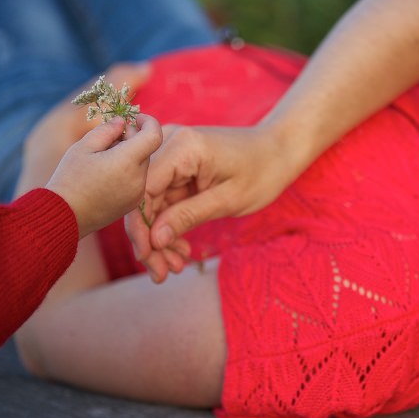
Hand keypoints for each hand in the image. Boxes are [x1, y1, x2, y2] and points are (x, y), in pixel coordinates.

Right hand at [16, 62, 150, 196]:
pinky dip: (128, 170)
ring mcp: (138, 192)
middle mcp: (139, 178)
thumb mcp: (83, 147)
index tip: (135, 117)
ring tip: (102, 158)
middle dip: (132, 138)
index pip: (154, 135)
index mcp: (127, 162)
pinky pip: (138, 179)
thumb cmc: (70, 178)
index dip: (148, 121)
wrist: (64, 215)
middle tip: (108, 137)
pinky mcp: (134, 202)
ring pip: (142, 164)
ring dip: (129, 155)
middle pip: (146, 149)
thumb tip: (123, 122)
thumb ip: (107, 130)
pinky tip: (106, 173)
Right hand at [126, 124, 299, 282]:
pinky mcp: (175, 165)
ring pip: (149, 203)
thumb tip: (154, 240)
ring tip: (174, 267)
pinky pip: (162, 199)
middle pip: (141, 198)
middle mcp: (168, 143)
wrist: (277, 151)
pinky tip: (180, 250)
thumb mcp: (228, 200)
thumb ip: (187, 217)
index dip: (141, 229)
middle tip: (162, 273)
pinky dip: (169, 225)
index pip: (142, 190)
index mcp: (182, 147)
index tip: (149, 259)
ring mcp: (170, 153)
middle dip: (149, 239)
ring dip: (159, 237)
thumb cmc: (261, 172)